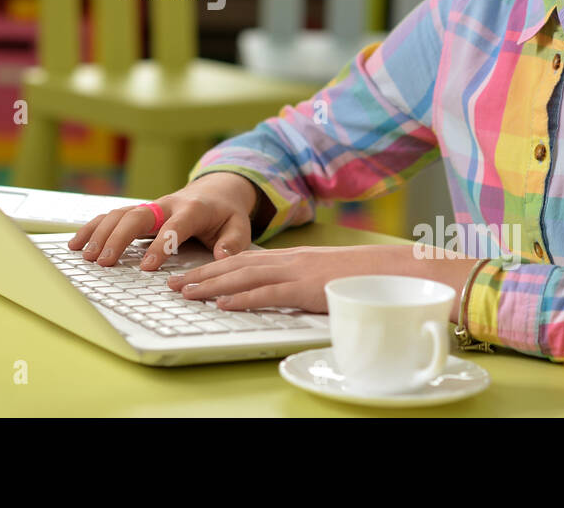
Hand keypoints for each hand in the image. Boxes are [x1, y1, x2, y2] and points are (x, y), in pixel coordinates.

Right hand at [67, 171, 258, 269]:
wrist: (215, 191)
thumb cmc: (226, 214)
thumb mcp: (239, 226)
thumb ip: (233, 242)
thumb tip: (221, 257)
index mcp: (192, 210)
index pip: (174, 227)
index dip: (161, 246)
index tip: (146, 267)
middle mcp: (166, 205)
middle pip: (137, 217)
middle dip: (118, 239)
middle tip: (104, 262)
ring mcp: (150, 207)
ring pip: (119, 214)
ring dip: (100, 233)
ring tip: (85, 256)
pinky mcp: (139, 212)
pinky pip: (111, 216)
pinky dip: (93, 228)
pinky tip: (77, 244)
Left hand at [167, 244, 403, 312]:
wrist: (391, 269)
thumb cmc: (360, 277)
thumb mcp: (323, 278)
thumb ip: (300, 285)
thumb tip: (282, 296)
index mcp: (290, 258)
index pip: (243, 260)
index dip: (213, 266)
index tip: (189, 275)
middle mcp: (287, 260)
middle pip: (234, 265)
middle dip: (200, 274)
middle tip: (172, 284)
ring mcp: (295, 272)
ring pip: (243, 276)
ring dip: (210, 285)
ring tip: (185, 293)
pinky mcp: (305, 288)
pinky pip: (267, 293)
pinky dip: (241, 298)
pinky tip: (222, 304)